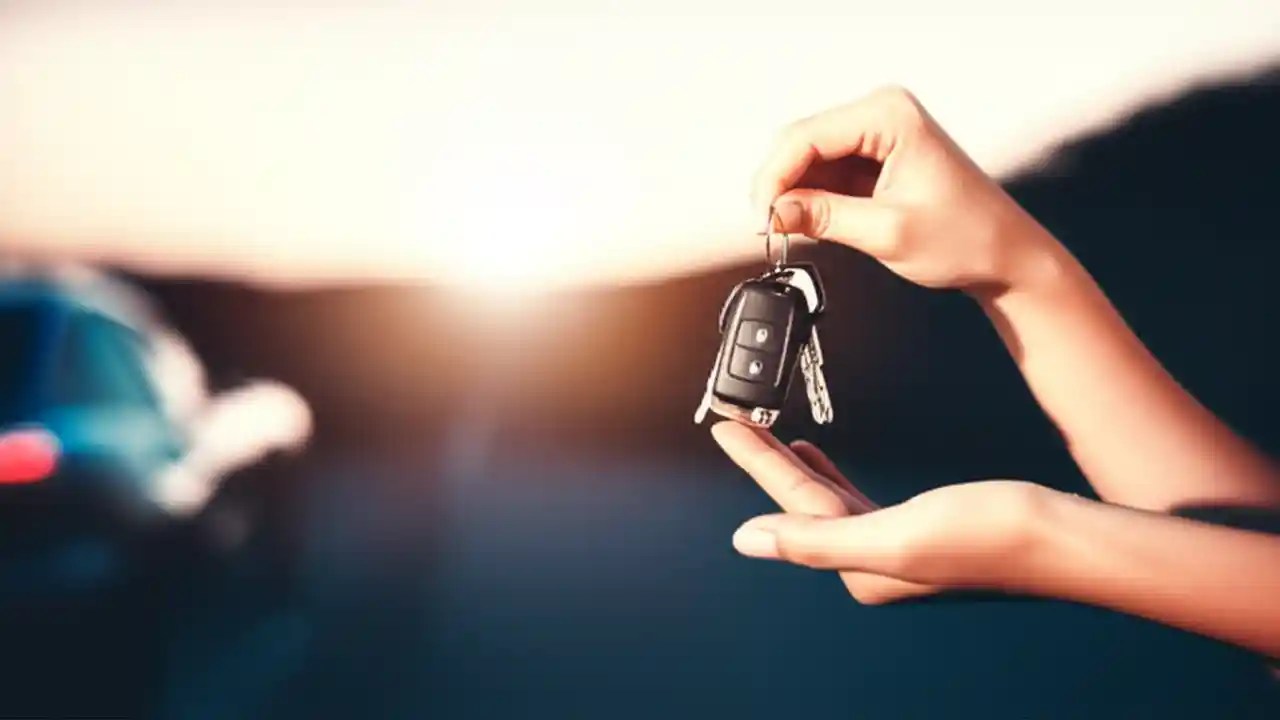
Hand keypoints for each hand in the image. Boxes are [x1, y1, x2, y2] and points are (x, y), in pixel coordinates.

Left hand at [711, 421, 1055, 603]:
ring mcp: (895, 546)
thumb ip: (815, 538)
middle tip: (735, 422)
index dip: (757, 460)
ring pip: (826, 497)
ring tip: (769, 436)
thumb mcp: (894, 535)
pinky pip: (854, 498)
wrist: (1068, 537)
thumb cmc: (995, 534)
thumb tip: (746, 540)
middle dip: (768, 459)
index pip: (793, 505)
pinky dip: (830, 474)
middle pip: (804, 501)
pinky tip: (819, 458)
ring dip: (797, 465)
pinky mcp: (919, 527)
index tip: (724, 426)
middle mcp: (872, 563)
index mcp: (860, 568)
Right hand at [753, 86, 1058, 292]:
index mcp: (890, 116)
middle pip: (801, 142)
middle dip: (780, 185)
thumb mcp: (886, 233)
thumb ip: (824, 218)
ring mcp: (878, 134)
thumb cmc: (968, 238)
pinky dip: (810, 198)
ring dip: (793, 194)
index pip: (806, 135)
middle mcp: (883, 114)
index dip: (774, 177)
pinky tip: (809, 223)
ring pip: (808, 159)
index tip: (762, 217)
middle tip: (769, 228)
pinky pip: (825, 172)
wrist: (1003, 255)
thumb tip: (775, 212)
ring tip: (791, 231)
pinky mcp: (875, 157)